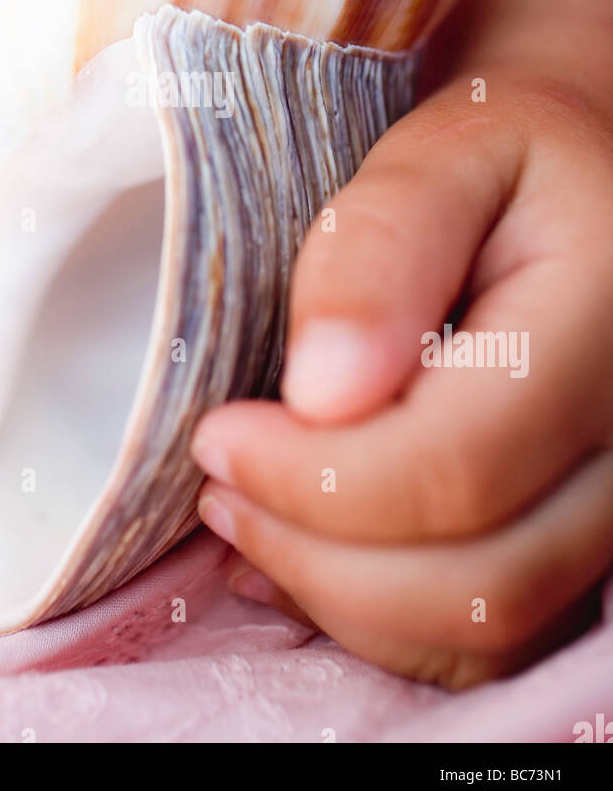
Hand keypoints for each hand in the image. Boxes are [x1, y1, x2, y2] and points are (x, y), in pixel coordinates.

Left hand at [191, 68, 612, 687]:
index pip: (458, 468)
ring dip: (340, 598)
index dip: (314, 478)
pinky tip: (299, 560)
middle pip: (476, 580)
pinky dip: (383, 620)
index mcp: (607, 331)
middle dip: (315, 552)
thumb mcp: (443, 154)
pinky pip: (490, 636)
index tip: (217, 435)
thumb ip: (384, 249)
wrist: (582, 181)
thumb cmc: (506, 156)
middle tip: (218, 484)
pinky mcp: (582, 535)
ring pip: (484, 629)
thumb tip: (320, 391)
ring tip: (246, 518)